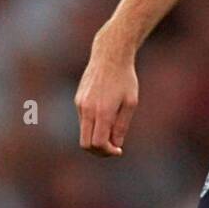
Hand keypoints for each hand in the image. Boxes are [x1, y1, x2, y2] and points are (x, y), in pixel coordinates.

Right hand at [75, 35, 138, 156]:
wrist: (109, 56)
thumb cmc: (125, 79)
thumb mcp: (130, 103)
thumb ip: (122, 125)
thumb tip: (115, 145)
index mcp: (102, 111)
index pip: (98, 143)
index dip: (108, 152)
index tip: (119, 150)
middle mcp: (87, 109)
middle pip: (85, 144)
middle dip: (99, 151)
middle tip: (113, 148)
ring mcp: (80, 104)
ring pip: (84, 132)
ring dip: (96, 137)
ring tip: (113, 131)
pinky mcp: (78, 100)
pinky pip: (83, 120)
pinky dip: (93, 126)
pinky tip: (106, 118)